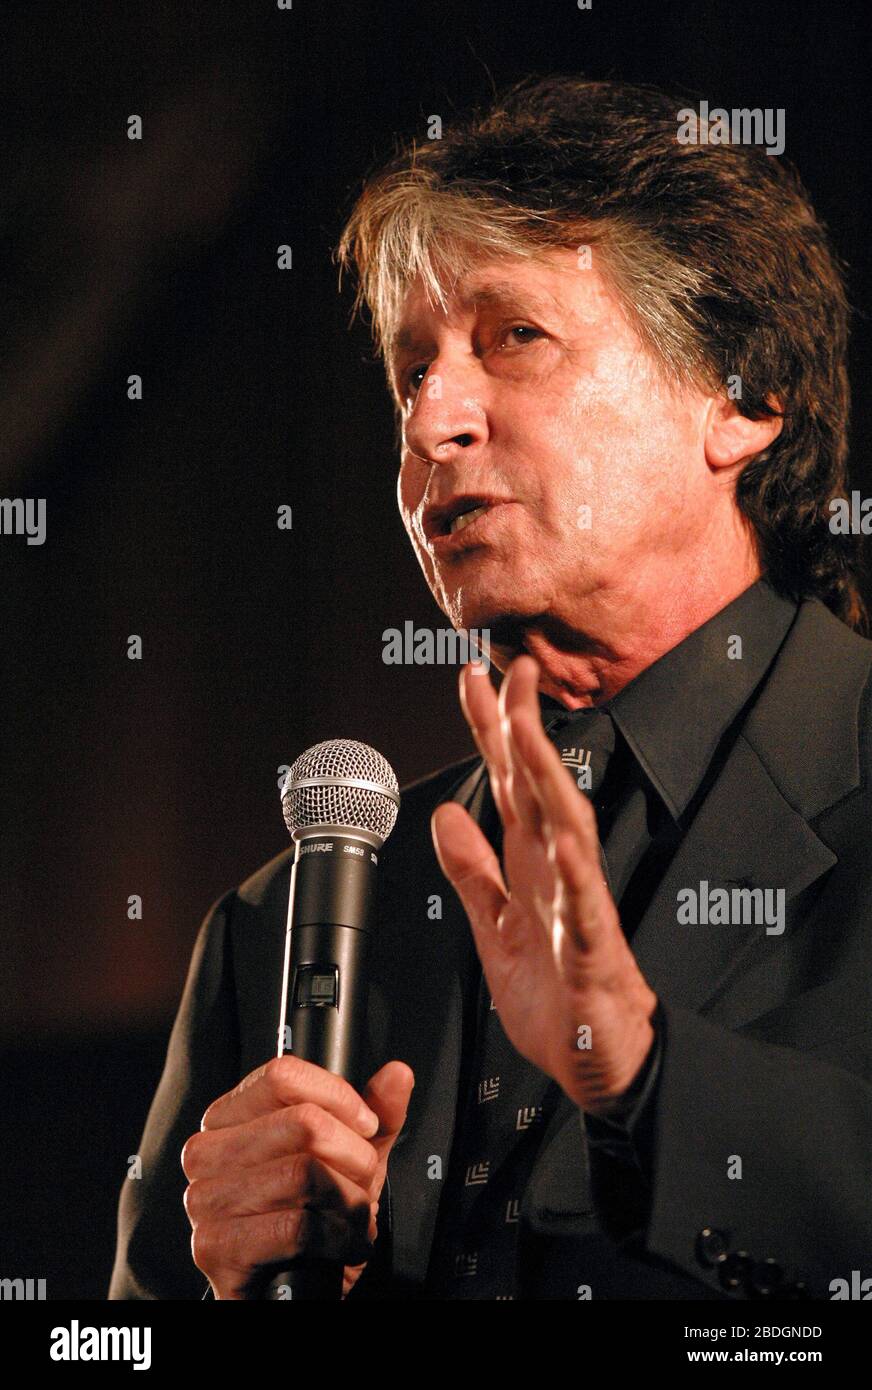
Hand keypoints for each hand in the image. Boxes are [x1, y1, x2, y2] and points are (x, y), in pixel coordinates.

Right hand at [181, 1056, 413, 1298]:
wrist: (292, 1291)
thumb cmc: (314, 1215)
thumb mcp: (351, 1157)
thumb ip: (376, 1114)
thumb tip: (397, 1075)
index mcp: (229, 1117)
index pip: (282, 1076)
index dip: (338, 1097)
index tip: (366, 1125)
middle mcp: (207, 1152)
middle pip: (302, 1122)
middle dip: (354, 1156)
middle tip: (363, 1181)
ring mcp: (205, 1200)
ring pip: (303, 1174)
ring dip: (349, 1202)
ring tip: (352, 1216)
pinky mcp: (216, 1247)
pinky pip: (296, 1227)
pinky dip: (336, 1238)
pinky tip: (339, 1245)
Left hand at [431, 655, 656, 1114]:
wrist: (596, 1059)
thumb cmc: (553, 993)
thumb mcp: (493, 926)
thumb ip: (472, 870)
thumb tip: (444, 814)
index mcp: (531, 863)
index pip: (508, 782)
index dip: (489, 731)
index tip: (473, 679)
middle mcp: (557, 872)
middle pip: (539, 788)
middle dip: (525, 729)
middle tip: (513, 672)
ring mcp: (577, 906)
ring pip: (566, 831)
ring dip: (549, 781)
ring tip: (531, 735)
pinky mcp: (592, 951)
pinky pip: (584, 908)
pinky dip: (575, 875)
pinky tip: (564, 844)